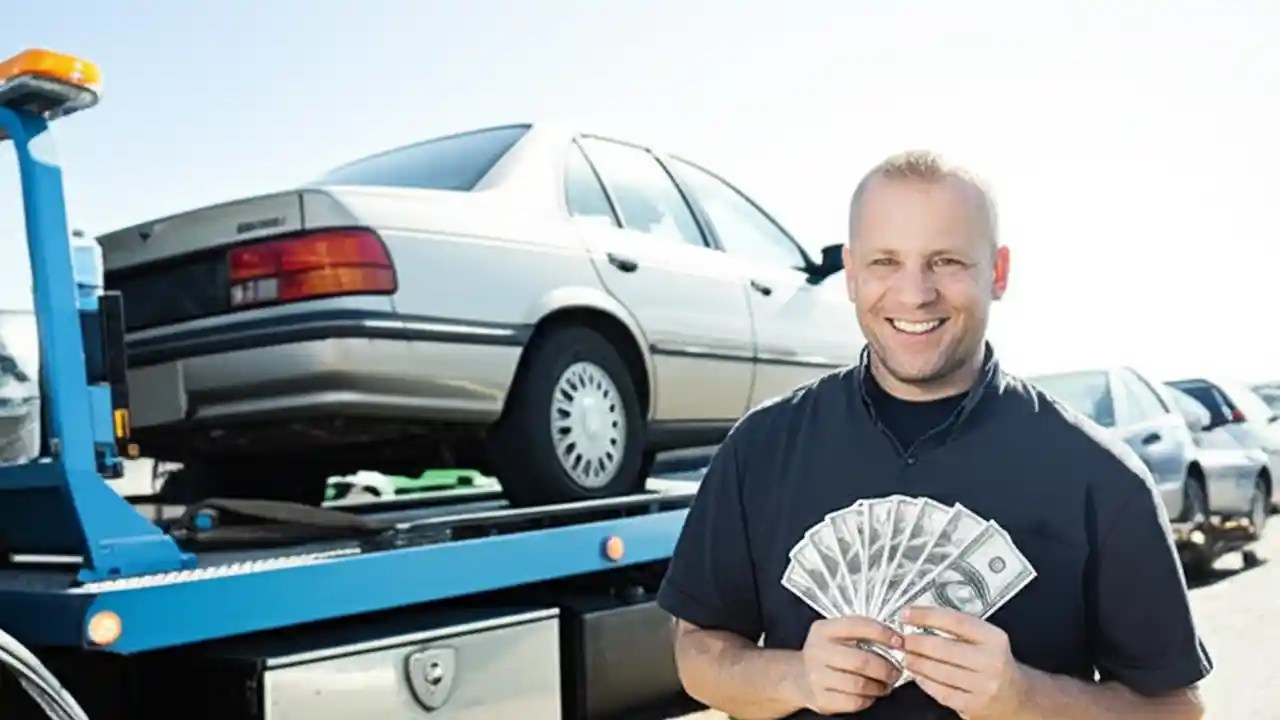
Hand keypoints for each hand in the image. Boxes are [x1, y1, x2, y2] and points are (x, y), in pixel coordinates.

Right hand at [788, 616, 905, 714]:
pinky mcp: (822, 699)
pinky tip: (870, 694)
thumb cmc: (826, 653)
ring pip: (860, 685)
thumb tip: (895, 637)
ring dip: (880, 686)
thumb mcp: (835, 633)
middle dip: (886, 668)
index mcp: (824, 630)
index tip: (899, 642)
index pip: (859, 626)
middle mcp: (818, 652)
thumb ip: (859, 631)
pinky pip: (854, 702)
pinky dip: (868, 699)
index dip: (884, 634)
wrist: (797, 677)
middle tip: (896, 671)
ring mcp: (817, 677)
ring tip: (885, 684)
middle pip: (862, 661)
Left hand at [897, 606, 1027, 719]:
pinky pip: (941, 692)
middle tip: (902, 639)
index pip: (955, 621)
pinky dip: (924, 682)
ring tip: (907, 655)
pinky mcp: (973, 705)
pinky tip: (917, 674)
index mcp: (994, 639)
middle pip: (943, 648)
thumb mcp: (986, 638)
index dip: (926, 616)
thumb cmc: (995, 662)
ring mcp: (983, 686)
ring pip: (939, 672)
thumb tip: (920, 616)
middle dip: (916, 642)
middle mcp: (991, 662)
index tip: (907, 613)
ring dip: (916, 662)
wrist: (1017, 696)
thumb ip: (958, 627)